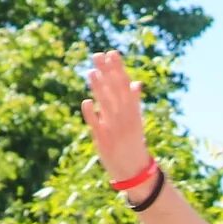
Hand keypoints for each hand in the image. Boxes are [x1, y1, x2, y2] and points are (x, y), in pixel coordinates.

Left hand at [80, 51, 155, 186]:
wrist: (134, 170)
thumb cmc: (133, 142)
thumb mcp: (136, 120)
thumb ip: (134, 101)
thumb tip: (136, 83)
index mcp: (132, 111)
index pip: (125, 85)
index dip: (118, 69)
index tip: (111, 53)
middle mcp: (124, 117)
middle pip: (115, 91)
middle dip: (107, 73)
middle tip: (97, 55)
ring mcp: (114, 128)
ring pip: (106, 104)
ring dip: (99, 89)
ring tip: (91, 72)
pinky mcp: (103, 140)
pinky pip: (96, 125)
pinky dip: (92, 114)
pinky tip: (86, 101)